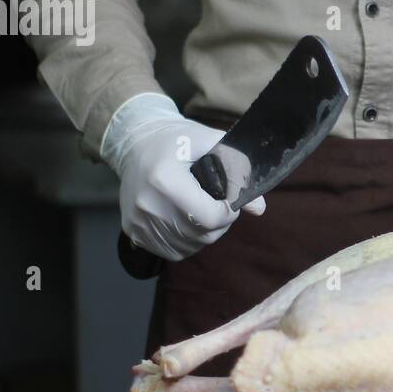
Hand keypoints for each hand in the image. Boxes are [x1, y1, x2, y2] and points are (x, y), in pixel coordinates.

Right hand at [102, 94, 264, 260]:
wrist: (134, 143)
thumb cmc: (176, 139)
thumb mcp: (210, 143)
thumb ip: (238, 171)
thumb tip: (259, 208)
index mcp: (166, 181)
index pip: (210, 217)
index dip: (229, 213)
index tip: (230, 202)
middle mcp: (148, 205)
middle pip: (201, 235)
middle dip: (219, 224)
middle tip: (219, 205)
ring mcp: (138, 222)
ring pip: (188, 247)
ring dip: (204, 234)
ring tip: (202, 211)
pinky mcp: (133, 232)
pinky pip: (171, 251)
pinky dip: (186, 242)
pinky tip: (187, 222)